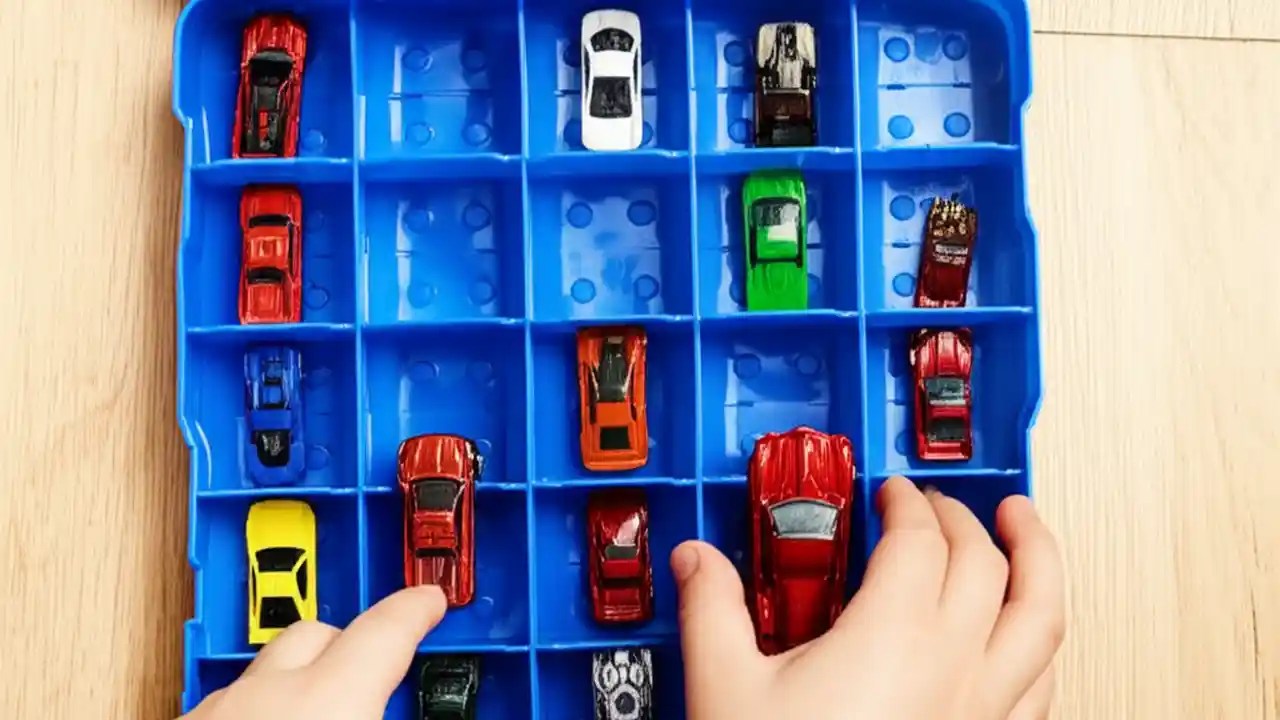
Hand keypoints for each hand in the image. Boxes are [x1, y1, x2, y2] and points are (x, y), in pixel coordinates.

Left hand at [181, 585, 446, 719]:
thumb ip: (394, 710)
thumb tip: (405, 705)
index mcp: (328, 700)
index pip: (388, 629)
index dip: (416, 609)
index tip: (429, 598)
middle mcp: (261, 698)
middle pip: (315, 635)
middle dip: (349, 647)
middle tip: (377, 676)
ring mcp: (210, 715)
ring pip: (261, 676)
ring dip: (295, 690)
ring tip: (321, 716)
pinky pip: (225, 709)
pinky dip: (253, 717)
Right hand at [675, 476, 1064, 719]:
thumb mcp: (726, 685)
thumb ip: (713, 610)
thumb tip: (698, 561)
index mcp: (893, 636)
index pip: (920, 538)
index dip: (907, 502)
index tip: (890, 493)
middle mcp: (953, 667)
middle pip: (987, 562)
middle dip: (964, 518)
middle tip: (942, 502)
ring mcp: (984, 710)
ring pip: (1042, 618)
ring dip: (1040, 564)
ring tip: (1030, 535)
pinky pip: (1042, 682)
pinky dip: (1038, 642)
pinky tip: (1024, 637)